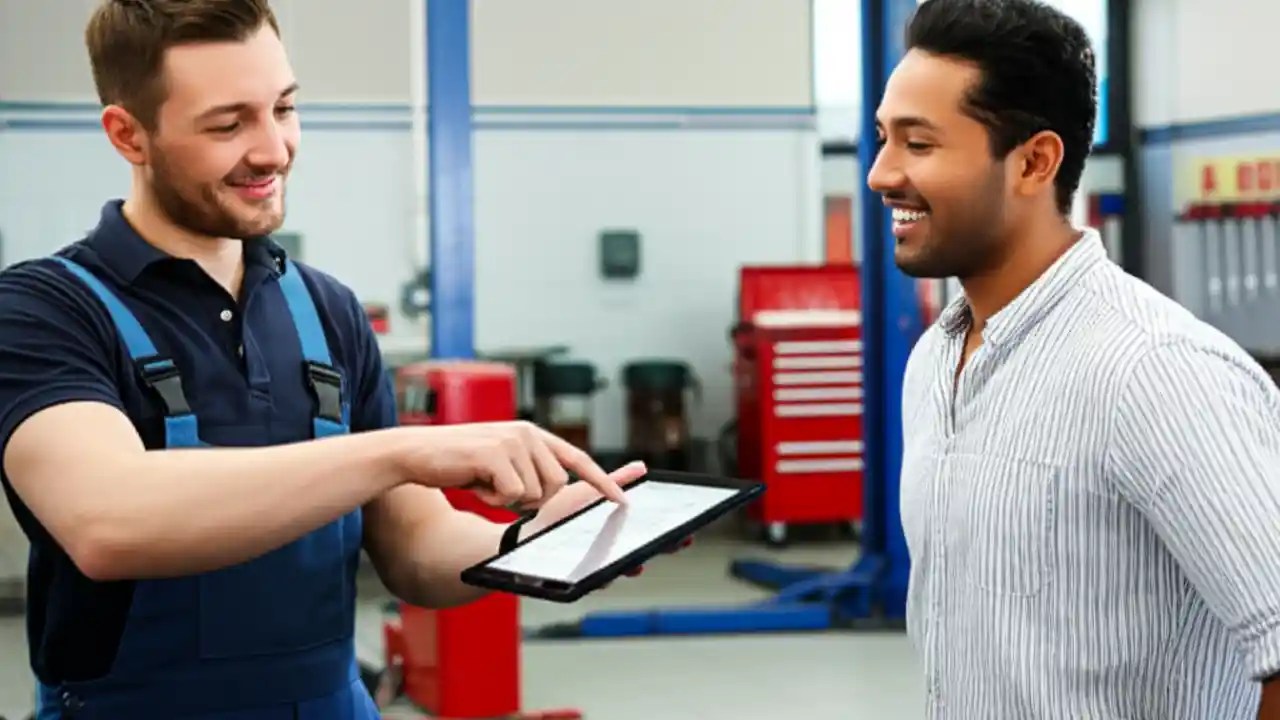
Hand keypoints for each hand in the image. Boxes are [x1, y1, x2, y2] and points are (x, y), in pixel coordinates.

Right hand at [397, 421, 625, 508]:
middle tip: (501, 491)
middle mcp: (527, 433)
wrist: (415, 452)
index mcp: (532, 434)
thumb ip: (528, 469)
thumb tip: (551, 494)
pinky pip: (512, 496)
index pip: (577, 458)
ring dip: (510, 500)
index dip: (602, 480)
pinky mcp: (495, 454)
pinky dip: (493, 500)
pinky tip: (475, 484)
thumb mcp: (500, 461)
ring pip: (536, 494)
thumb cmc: (458, 462)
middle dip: (534, 500)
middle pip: (557, 485)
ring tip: (485, 483)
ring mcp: (512, 441)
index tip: (622, 498)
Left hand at [521, 460, 694, 580]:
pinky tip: (609, 573)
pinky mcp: (575, 576)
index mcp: (616, 532)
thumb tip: (641, 467)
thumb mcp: (589, 491)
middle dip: (661, 549)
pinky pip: (592, 580)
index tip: (687, 531)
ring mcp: (594, 565)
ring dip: (632, 566)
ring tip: (641, 562)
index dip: (670, 534)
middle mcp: (610, 552)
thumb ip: (615, 481)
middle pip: (642, 553)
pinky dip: (601, 578)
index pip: (649, 535)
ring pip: (619, 569)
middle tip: (678, 543)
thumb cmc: (556, 514)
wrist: (523, 532)